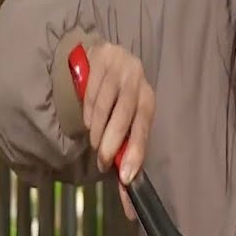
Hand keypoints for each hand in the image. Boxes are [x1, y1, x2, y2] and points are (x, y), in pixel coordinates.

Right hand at [80, 42, 153, 220]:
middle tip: (102, 162)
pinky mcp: (101, 58)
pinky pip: (90, 93)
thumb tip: (125, 180)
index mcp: (147, 99)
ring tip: (94, 142)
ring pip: (104, 106)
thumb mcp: (126, 116)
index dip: (135, 152)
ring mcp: (119, 68)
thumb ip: (126, 142)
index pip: (143, 128)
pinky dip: (87, 112)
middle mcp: (138, 81)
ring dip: (97, 130)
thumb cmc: (117, 95)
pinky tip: (89, 121)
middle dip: (111, 143)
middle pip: (124, 115)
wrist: (106, 55)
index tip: (125, 177)